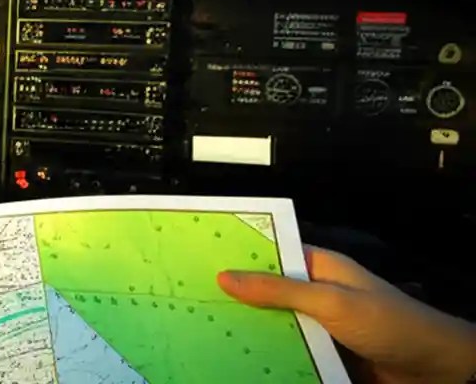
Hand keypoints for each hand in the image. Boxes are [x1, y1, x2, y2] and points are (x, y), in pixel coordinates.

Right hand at [219, 246, 475, 383]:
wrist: (436, 371)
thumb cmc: (390, 323)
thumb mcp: (331, 301)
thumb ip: (279, 290)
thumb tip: (225, 276)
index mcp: (319, 267)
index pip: (269, 254)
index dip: (236, 255)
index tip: (195, 259)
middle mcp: (316, 294)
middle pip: (265, 293)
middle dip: (234, 298)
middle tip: (189, 300)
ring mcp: (319, 327)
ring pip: (273, 326)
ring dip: (248, 332)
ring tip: (203, 333)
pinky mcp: (323, 356)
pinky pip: (288, 353)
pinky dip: (269, 356)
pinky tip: (239, 360)